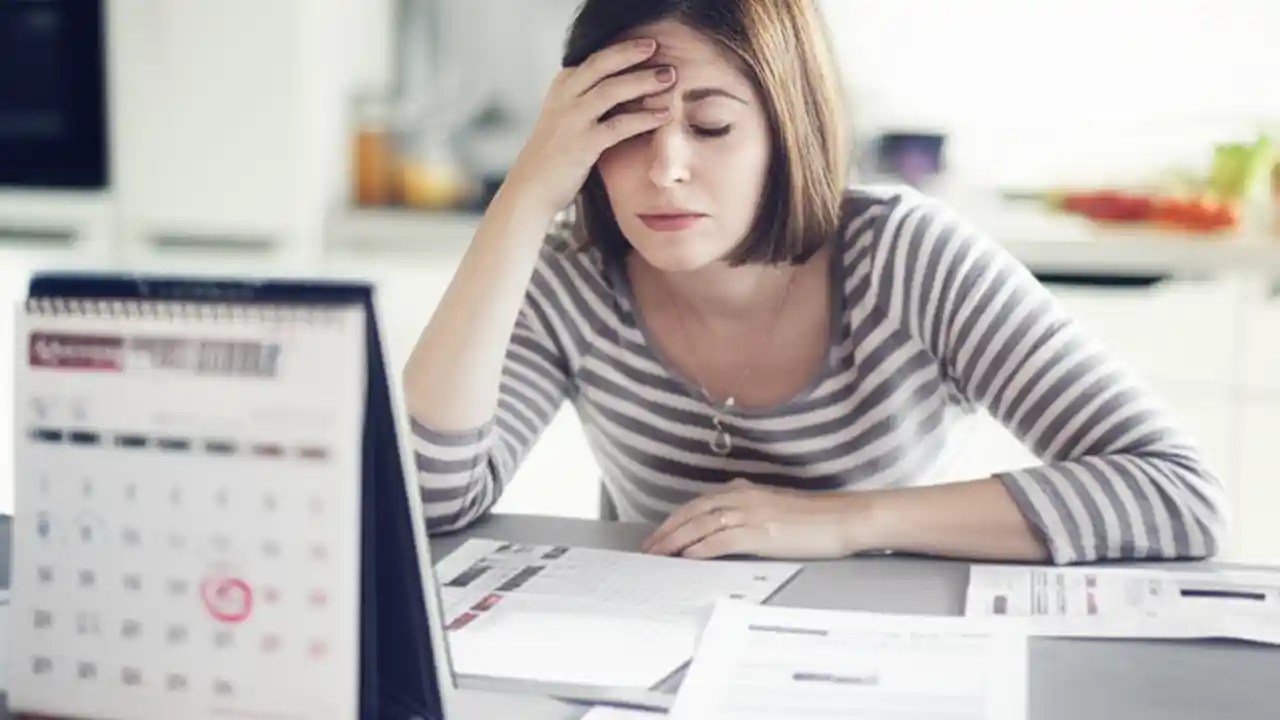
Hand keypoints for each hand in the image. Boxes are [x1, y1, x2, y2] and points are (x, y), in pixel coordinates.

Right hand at [503, 37, 675, 217]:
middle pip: (600, 64)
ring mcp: (572, 121)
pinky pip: (619, 125)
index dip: (618, 50)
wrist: (529, 190)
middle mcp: (563, 100)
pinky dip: (645, 118)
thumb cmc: (551, 159)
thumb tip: (622, 93)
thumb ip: (583, 103)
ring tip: (669, 76)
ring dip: (643, 80)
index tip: (643, 45)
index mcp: (560, 90)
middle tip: (656, 45)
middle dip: (629, 52)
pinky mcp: (583, 145)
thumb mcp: (562, 121)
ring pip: (612, 90)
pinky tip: (664, 115)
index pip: (591, 61)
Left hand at [640, 479, 875, 559]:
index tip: (659, 534)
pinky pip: (723, 538)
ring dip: (676, 540)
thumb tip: (728, 528)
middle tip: (648, 547)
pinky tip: (688, 556)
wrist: (843, 518)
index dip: (675, 519)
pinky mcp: (762, 533)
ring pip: (702, 523)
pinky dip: (702, 547)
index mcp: (745, 491)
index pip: (699, 503)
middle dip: (667, 530)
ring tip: (659, 554)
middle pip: (693, 511)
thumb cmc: (815, 518)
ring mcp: (751, 513)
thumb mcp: (775, 509)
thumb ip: (750, 513)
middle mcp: (743, 497)